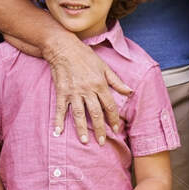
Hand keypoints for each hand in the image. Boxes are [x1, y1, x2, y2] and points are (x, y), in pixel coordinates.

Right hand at [44, 30, 131, 145]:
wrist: (64, 48)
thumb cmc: (85, 56)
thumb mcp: (104, 67)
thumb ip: (116, 81)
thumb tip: (130, 91)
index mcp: (100, 84)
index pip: (110, 106)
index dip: (113, 119)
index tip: (115, 129)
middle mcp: (88, 90)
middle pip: (96, 113)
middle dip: (100, 129)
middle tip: (102, 142)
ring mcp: (74, 92)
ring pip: (80, 114)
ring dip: (82, 129)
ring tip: (85, 141)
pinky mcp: (61, 92)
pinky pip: (61, 109)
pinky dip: (59, 121)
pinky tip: (58, 132)